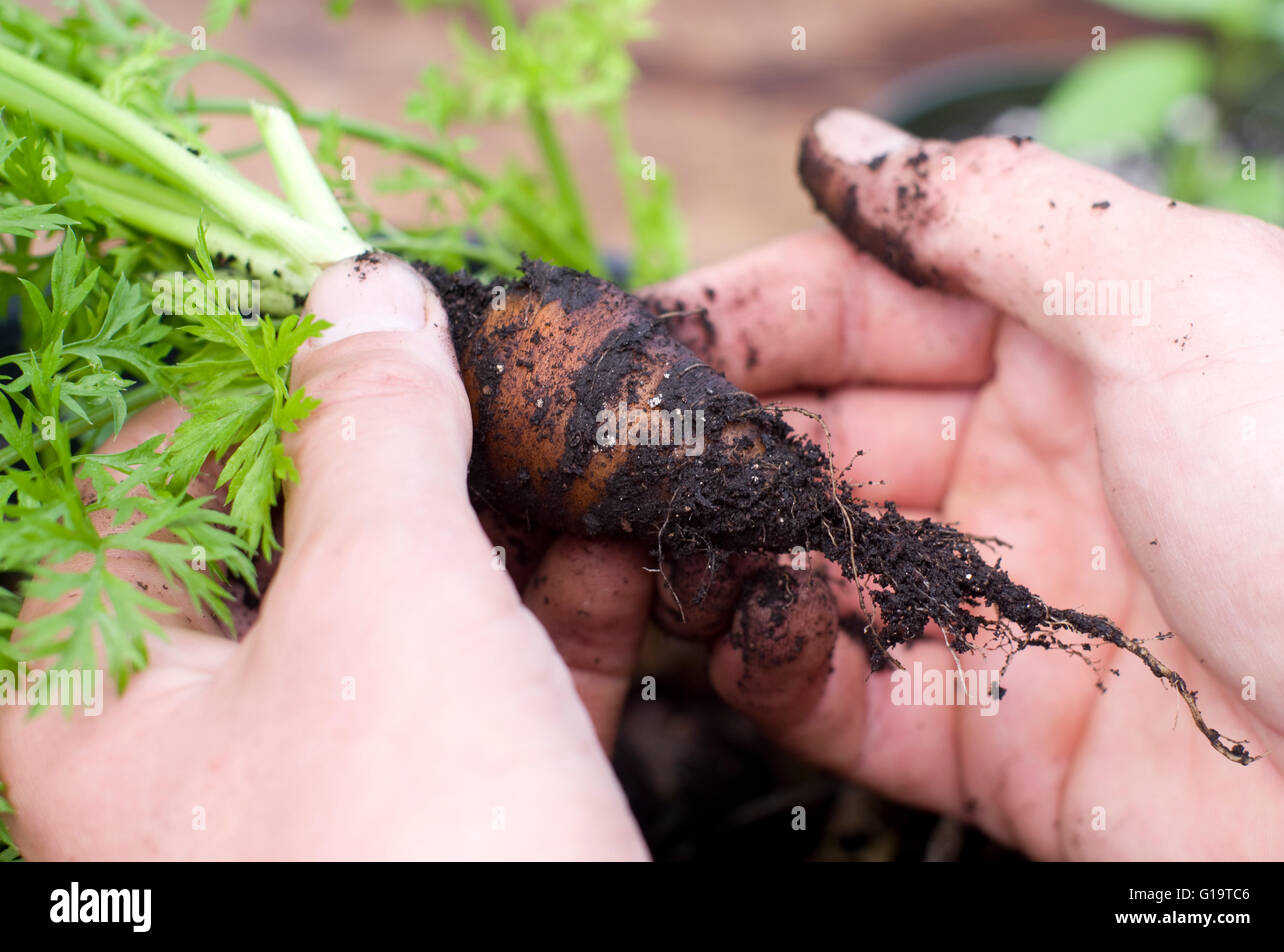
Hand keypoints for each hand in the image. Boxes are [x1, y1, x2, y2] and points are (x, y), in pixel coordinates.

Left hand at [0, 255, 648, 859]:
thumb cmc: (412, 839)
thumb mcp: (385, 598)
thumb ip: (369, 428)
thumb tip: (356, 290)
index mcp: (102, 696)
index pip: (132, 480)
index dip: (245, 378)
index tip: (353, 314)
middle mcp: (200, 743)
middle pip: (284, 537)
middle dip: (400, 444)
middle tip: (485, 367)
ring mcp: (333, 778)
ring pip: (404, 605)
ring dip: (495, 517)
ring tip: (570, 432)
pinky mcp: (447, 810)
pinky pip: (485, 680)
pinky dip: (550, 607)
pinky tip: (616, 543)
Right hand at [649, 109, 1283, 859]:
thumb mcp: (1174, 304)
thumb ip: (988, 215)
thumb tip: (840, 143)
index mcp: (1071, 353)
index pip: (866, 308)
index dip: (753, 309)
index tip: (651, 329)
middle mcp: (1023, 473)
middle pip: (819, 434)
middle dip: (714, 434)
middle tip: (615, 444)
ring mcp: (993, 606)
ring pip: (807, 560)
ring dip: (720, 545)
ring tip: (648, 536)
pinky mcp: (978, 737)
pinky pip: (836, 689)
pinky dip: (768, 656)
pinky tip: (738, 622)